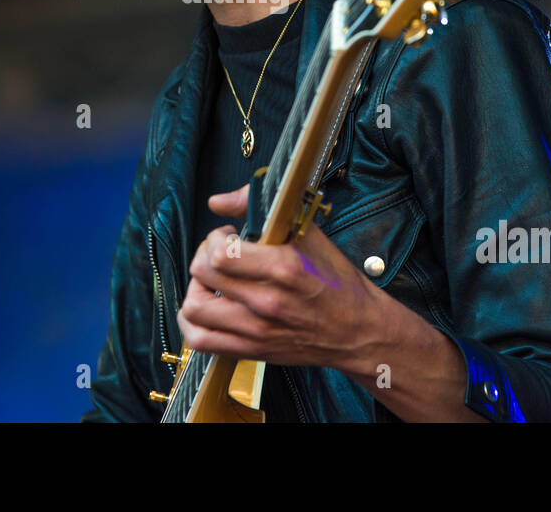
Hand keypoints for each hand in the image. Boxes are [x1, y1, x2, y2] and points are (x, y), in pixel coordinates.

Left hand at [177, 183, 383, 373]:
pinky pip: (201, 340)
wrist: (358, 331)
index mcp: (283, 268)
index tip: (229, 235)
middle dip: (204, 255)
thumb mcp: (309, 234)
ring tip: (212, 282)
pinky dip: (192, 322)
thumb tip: (218, 201)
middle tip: (220, 253)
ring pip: (193, 308)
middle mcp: (267, 302)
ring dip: (195, 288)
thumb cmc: (336, 282)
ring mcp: (257, 330)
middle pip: (202, 274)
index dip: (216, 237)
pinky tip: (208, 307)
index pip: (221, 252)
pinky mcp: (251, 350)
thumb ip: (261, 208)